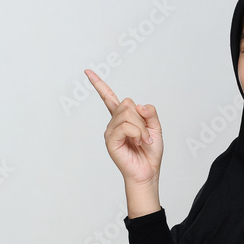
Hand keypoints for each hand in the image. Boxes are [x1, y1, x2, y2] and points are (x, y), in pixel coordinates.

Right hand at [85, 69, 162, 216]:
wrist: (148, 171)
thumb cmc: (150, 152)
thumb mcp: (156, 128)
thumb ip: (150, 113)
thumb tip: (139, 105)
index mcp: (122, 118)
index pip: (108, 97)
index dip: (98, 84)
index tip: (87, 72)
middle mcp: (114, 123)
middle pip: (127, 103)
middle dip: (141, 118)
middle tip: (145, 135)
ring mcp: (111, 131)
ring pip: (128, 114)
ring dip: (141, 128)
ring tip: (143, 141)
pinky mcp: (110, 140)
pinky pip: (125, 126)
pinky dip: (137, 133)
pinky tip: (138, 142)